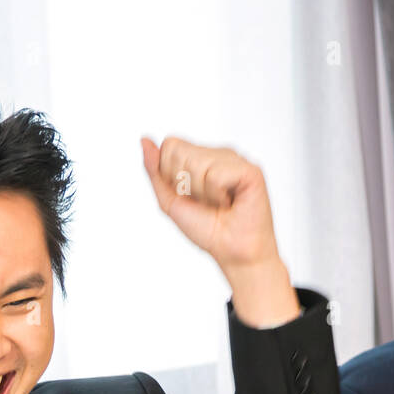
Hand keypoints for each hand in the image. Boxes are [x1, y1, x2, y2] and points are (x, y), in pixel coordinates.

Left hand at [141, 136, 298, 326]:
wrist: (232, 252)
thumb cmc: (208, 229)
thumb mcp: (170, 201)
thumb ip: (155, 171)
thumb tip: (144, 141)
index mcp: (201, 157)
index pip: (170, 145)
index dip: (170, 175)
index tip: (189, 195)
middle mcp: (218, 153)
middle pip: (179, 152)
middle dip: (184, 185)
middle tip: (205, 202)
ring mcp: (235, 159)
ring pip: (196, 163)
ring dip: (202, 193)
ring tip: (219, 204)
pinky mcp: (249, 170)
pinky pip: (215, 175)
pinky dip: (217, 195)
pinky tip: (231, 203)